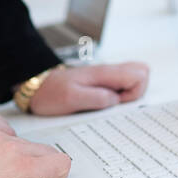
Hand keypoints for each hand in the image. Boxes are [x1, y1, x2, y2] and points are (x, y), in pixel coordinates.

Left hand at [28, 62, 148, 115]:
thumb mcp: (71, 98)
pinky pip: (120, 87)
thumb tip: (116, 100)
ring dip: (128, 96)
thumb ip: (95, 98)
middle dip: (136, 93)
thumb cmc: (51, 92)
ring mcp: (106, 78)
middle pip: (142, 73)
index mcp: (104, 73)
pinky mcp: (101, 84)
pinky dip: (119, 97)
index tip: (118, 103)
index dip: (135, 92)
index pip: (140, 74)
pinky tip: (104, 105)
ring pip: (133, 80)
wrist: (36, 86)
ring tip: (107, 105)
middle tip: (115, 104)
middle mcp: (108, 72)